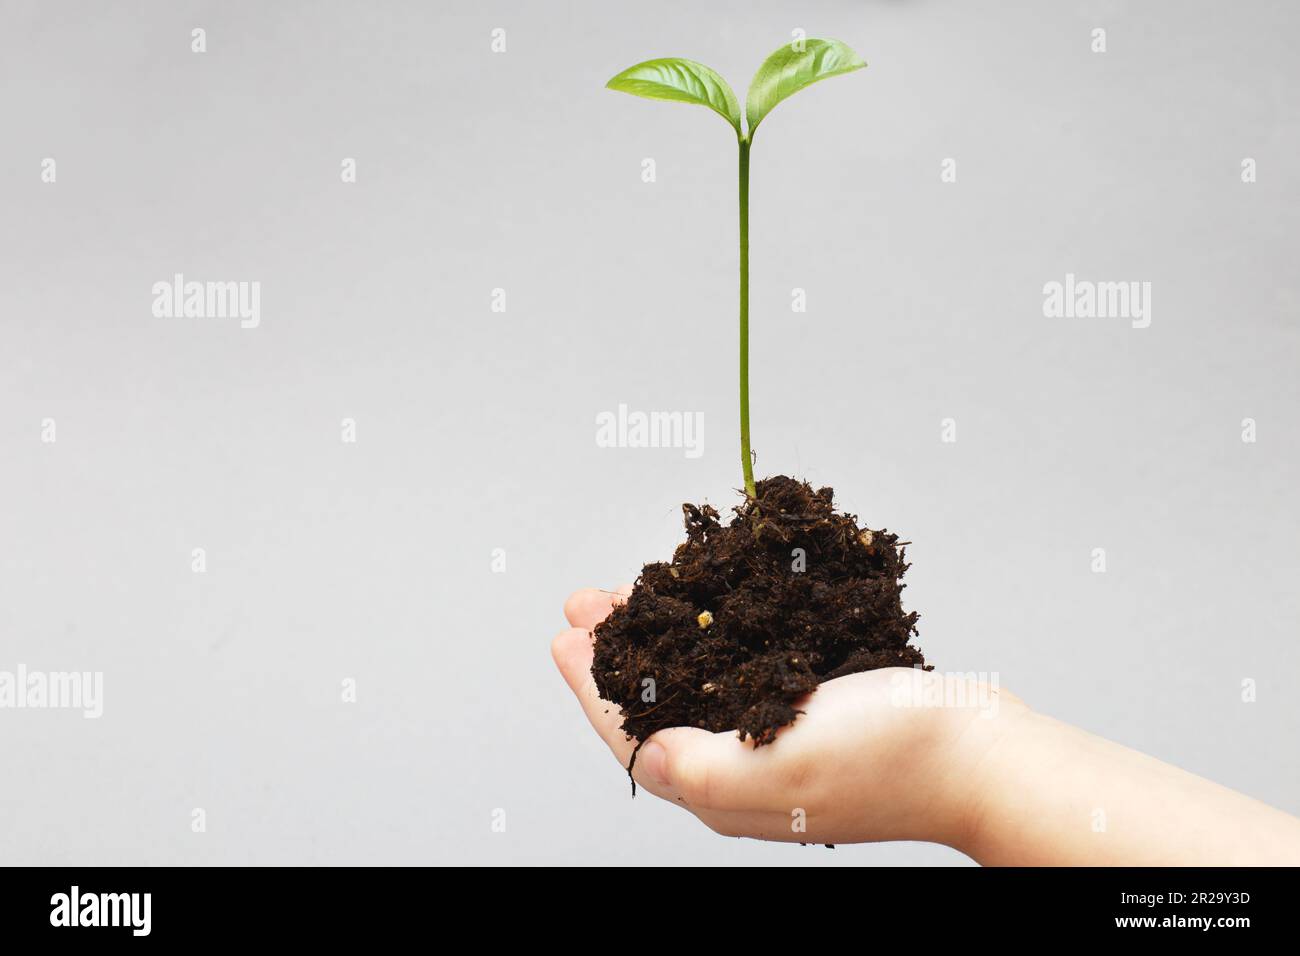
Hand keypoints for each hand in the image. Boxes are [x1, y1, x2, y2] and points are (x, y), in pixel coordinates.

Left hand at [552, 586, 1019, 846]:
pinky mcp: (808, 718)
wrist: (983, 755)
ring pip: (694, 687)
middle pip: (656, 708)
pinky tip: (713, 611)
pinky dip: (711, 638)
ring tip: (633, 595)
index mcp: (725, 791)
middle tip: (590, 601)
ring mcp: (775, 744)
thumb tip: (643, 754)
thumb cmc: (896, 757)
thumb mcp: (790, 762)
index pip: (633, 737)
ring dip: (658, 638)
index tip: (566, 633)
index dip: (591, 684)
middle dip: (617, 653)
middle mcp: (742, 772)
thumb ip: (707, 767)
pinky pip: (739, 675)